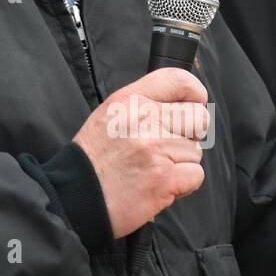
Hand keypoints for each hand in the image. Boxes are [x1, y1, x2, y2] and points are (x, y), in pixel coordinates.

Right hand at [73, 67, 208, 238]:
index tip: (194, 105)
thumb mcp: (109, 115)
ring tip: (154, 168)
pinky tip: (160, 184)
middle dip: (190, 134)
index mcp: (129, 100)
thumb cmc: (94, 159)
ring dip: (181, 163)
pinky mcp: (165, 177)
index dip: (194, 93)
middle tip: (168, 147)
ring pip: (197, 150)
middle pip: (198, 117)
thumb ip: (143, 105)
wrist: (77, 195)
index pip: (178, 80)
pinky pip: (196, 174)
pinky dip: (183, 184)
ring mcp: (156, 148)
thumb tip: (181, 105)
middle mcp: (145, 119)